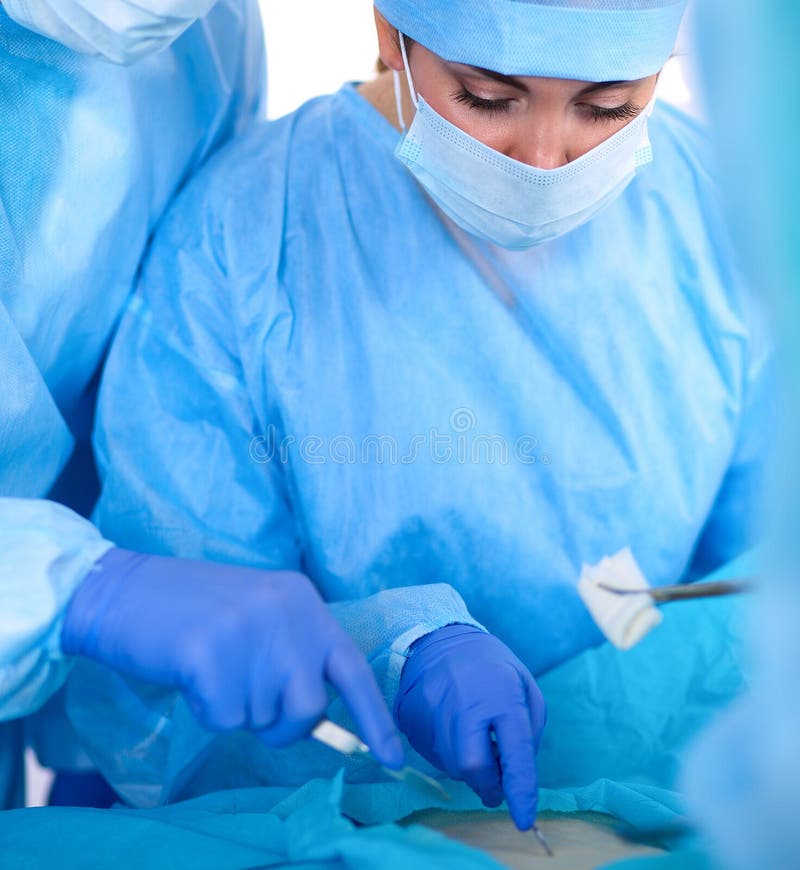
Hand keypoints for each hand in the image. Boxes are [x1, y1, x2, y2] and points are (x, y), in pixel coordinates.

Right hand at [63, 548, 402, 767]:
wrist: (124, 589)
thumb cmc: (193, 612)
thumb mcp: (259, 617)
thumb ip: (293, 655)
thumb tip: (315, 718)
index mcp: (303, 600)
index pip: (352, 667)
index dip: (375, 717)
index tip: (394, 760)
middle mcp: (286, 611)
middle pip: (308, 707)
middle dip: (278, 722)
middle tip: (242, 696)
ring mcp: (248, 629)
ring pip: (263, 718)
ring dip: (236, 709)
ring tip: (211, 668)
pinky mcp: (209, 652)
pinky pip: (223, 720)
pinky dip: (205, 710)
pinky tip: (190, 672)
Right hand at [395, 624, 544, 829]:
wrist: (438, 639)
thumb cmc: (490, 665)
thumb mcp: (524, 686)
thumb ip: (528, 731)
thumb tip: (515, 776)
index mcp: (501, 696)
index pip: (515, 756)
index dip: (521, 793)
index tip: (525, 820)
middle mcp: (464, 704)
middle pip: (471, 767)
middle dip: (486, 783)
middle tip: (495, 780)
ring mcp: (433, 710)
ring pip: (450, 765)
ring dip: (467, 767)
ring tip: (472, 740)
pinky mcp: (410, 717)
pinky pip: (430, 755)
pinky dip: (446, 754)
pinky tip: (451, 730)